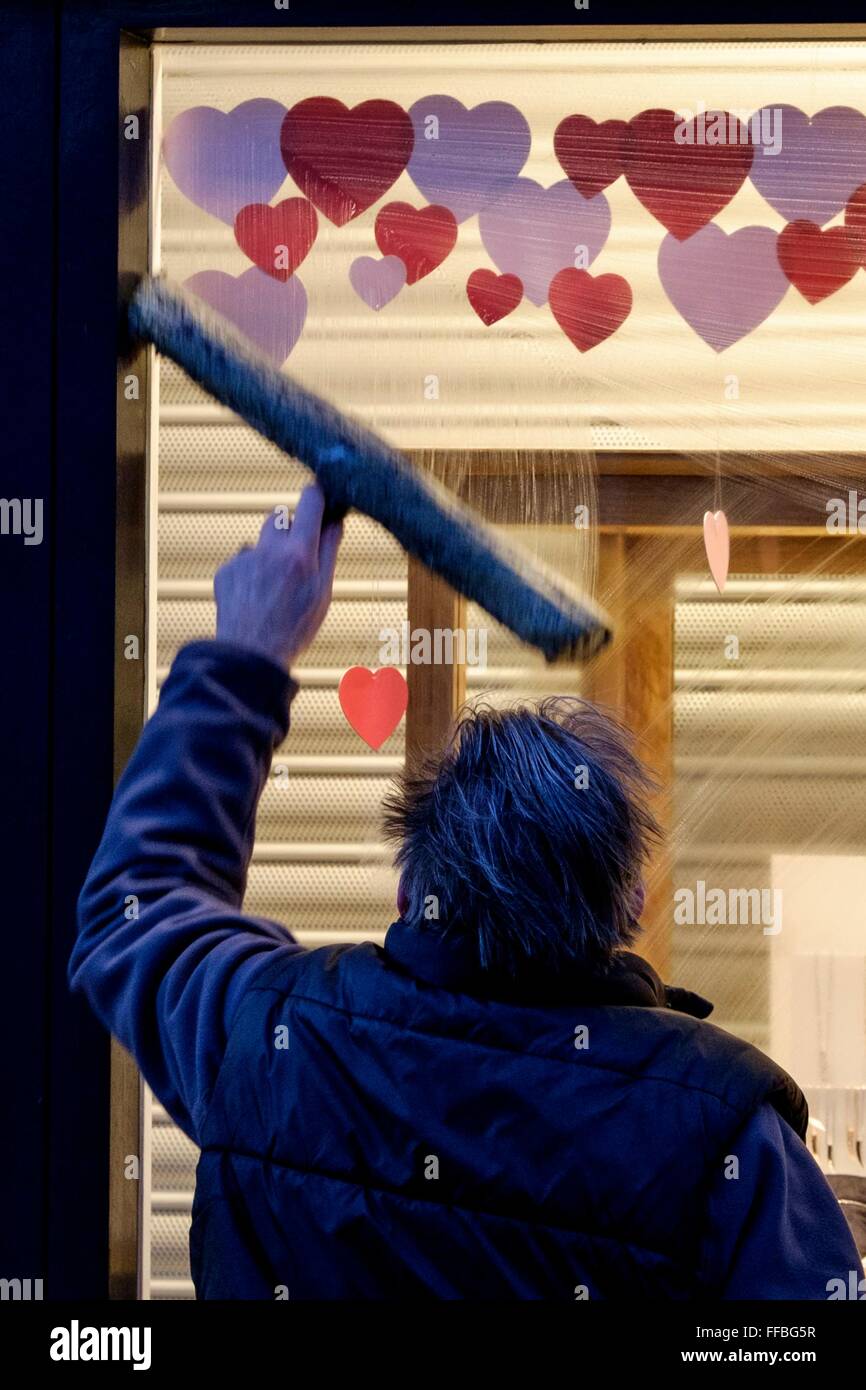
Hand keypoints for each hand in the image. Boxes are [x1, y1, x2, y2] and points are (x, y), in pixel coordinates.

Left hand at [214, 485, 342, 670]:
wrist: (250, 655)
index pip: (309, 501)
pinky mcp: (226, 571)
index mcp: (299, 553)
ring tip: (276, 585)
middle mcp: (269, 549)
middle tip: (299, 553)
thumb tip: (336, 523)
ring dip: (270, 551)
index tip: (322, 497)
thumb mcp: (323, 593)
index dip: (317, 495)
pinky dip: (251, 572)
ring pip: (261, 540)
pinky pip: (243, 560)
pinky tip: (256, 597)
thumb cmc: (293, 629)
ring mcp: (244, 559)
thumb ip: (329, 553)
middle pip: (280, 515)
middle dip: (290, 527)